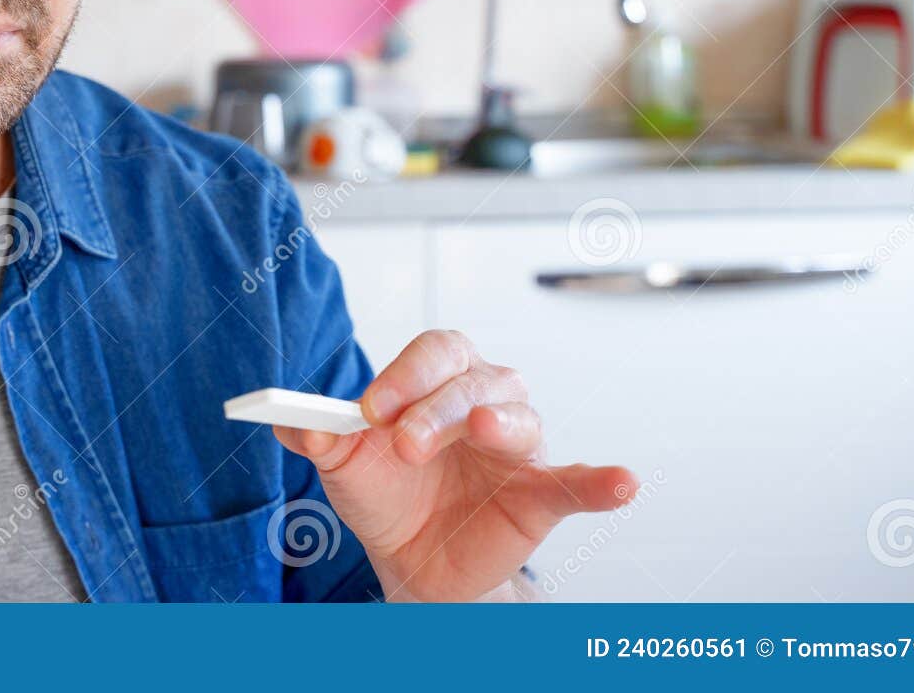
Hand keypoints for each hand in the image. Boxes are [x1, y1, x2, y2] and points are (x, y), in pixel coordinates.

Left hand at [275, 329, 634, 601]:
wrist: (409, 560)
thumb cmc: (384, 494)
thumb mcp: (341, 465)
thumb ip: (317, 437)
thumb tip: (289, 423)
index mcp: (438, 380)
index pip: (433, 354)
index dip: (404, 373)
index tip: (368, 409)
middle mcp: (484, 400)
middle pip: (472, 382)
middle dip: (435, 408)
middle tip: (404, 444)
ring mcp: (518, 447)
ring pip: (519, 417)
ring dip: (499, 423)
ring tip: (485, 432)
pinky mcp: (542, 495)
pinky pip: (578, 483)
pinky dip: (602, 481)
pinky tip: (623, 482)